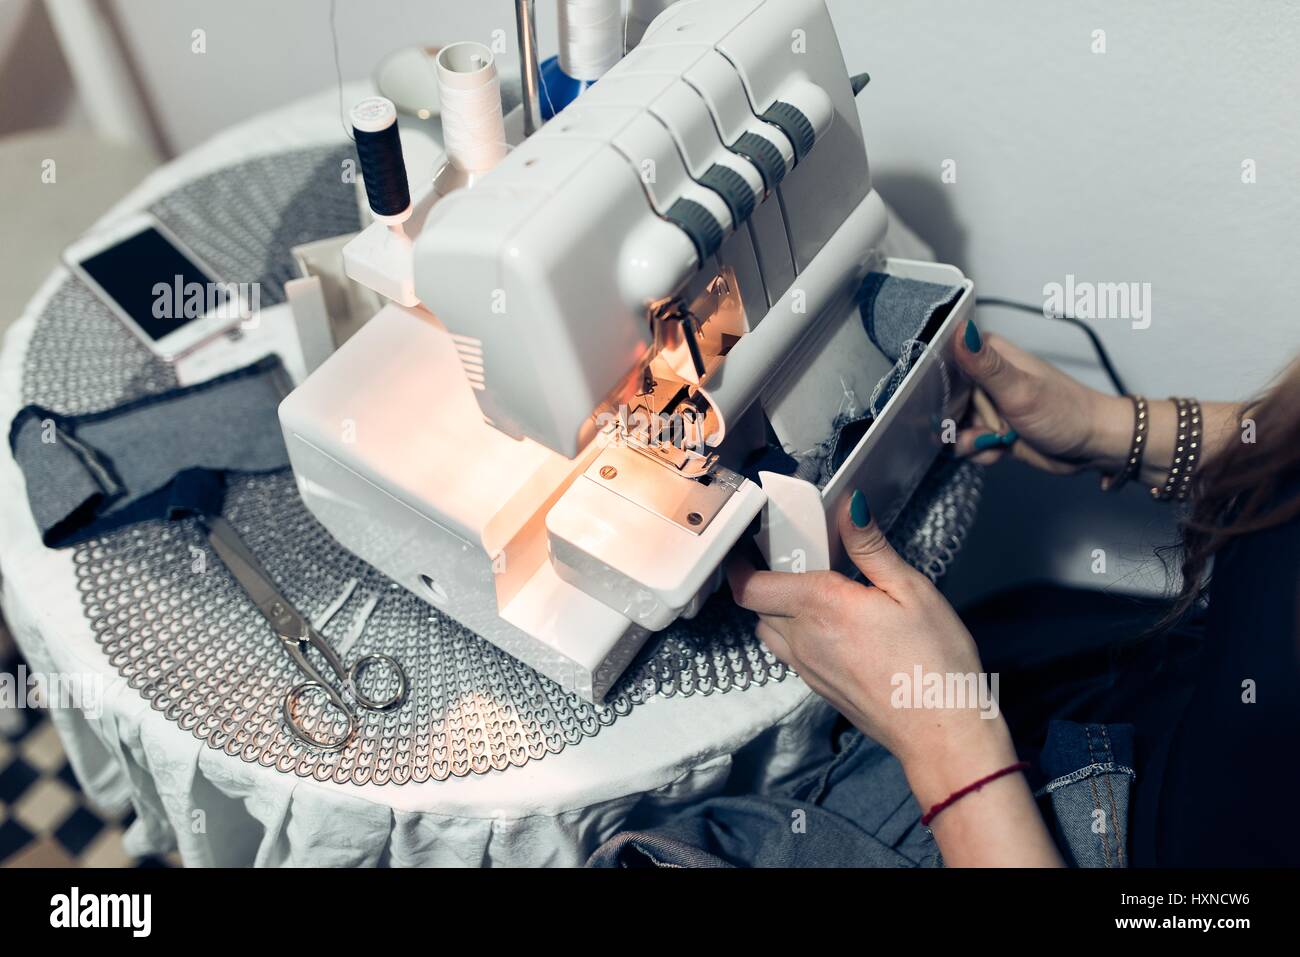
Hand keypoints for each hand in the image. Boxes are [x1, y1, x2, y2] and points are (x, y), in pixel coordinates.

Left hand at [727, 490, 1015, 798]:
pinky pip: (789, 653)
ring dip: (776, 608)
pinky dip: (794, 633)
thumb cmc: (934, 661)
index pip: (751, 585)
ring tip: (812, 589)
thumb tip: (848, 506)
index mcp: (819, 606)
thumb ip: (871, 548)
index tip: (751, 542)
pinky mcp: (819, 688)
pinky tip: (831, 626)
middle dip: (763, 578)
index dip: (741, 562)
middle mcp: (802, 639)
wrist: (942, 733)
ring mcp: (807, 669)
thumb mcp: (911, 591)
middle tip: (793, 557)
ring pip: (769, 631)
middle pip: (756, 605)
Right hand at [952, 317, 1131, 474]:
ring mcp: (988, 404)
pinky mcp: (992, 428)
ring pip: (954, 425)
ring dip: (970, 440)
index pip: (944, 365)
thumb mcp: (1020, 389)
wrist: (1091, 447)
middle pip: (945, 401)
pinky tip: (999, 449)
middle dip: (961, 422)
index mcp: (989, 355)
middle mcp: (985, 377)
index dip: (943, 390)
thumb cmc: (1065, 412)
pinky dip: (980, 450)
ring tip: (998, 440)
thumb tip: (959, 330)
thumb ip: (985, 365)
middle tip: (990, 427)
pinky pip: (967, 442)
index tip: (958, 405)